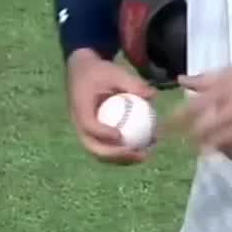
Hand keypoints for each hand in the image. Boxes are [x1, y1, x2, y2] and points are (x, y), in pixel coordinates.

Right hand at [67, 49, 155, 163]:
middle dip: (116, 155)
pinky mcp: (93, 135)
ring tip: (145, 155)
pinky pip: (107, 148)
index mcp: (80, 108)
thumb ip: (132, 83)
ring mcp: (86, 132)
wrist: (83, 71)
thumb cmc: (99, 72)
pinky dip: (123, 152)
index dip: (102, 133)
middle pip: (94, 147)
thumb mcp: (114, 72)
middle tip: (138, 153)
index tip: (120, 136)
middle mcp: (80, 124)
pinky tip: (143, 149)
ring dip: (122, 159)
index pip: (88, 125)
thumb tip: (152, 95)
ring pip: (101, 153)